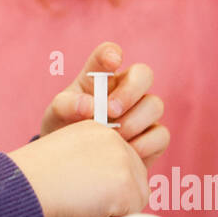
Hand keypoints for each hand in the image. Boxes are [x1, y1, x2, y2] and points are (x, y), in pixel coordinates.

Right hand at [8, 120, 149, 216]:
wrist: (24, 186)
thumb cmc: (33, 180)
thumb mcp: (65, 158)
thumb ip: (91, 165)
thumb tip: (110, 192)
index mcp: (97, 130)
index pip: (120, 165)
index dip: (103, 186)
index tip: (76, 188)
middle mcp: (115, 139)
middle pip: (135, 181)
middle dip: (113, 199)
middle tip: (78, 199)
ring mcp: (124, 160)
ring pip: (135, 200)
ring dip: (112, 211)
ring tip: (80, 203)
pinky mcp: (127, 184)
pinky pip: (130, 216)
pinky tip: (86, 210)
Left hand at [40, 41, 169, 169]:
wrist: (75, 164)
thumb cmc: (64, 130)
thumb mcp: (57, 116)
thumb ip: (67, 106)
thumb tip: (89, 107)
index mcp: (98, 76)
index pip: (107, 53)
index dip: (111, 53)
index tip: (112, 61)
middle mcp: (125, 89)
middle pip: (144, 74)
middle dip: (130, 91)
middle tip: (110, 111)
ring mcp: (142, 111)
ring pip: (155, 105)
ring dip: (133, 122)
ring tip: (113, 138)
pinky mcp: (153, 137)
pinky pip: (161, 135)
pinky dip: (144, 145)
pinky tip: (126, 153)